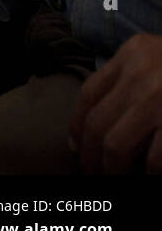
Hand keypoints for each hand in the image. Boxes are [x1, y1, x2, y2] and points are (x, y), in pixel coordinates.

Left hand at [68, 33, 161, 172]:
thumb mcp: (157, 57)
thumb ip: (128, 78)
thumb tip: (90, 127)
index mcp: (134, 53)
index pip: (88, 94)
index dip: (76, 126)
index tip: (77, 147)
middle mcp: (143, 73)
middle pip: (97, 123)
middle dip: (91, 155)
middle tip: (93, 171)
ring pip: (117, 144)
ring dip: (114, 168)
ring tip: (116, 177)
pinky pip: (156, 158)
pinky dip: (150, 172)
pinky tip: (149, 176)